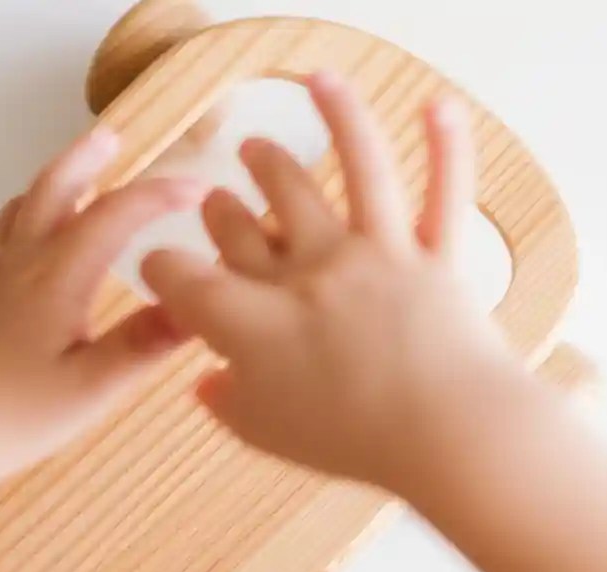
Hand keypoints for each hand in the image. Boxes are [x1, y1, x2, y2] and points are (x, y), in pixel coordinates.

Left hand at [0, 130, 205, 483]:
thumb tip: (196, 304)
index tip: (196, 189)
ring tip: (70, 182)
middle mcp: (15, 262)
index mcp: (57, 276)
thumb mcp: (90, 389)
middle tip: (110, 137)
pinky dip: (15, 224)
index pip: (117, 214)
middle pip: (52, 188)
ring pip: (16, 211)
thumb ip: (143, 344)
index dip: (160, 195)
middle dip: (86, 158)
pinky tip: (15, 249)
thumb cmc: (5, 417)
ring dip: (50, 186)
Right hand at [141, 72, 529, 494]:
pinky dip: (447, 148)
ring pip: (350, 171)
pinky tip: (437, 105)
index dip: (161, 269)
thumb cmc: (356, 444)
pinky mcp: (435, 258)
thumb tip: (206, 384)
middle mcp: (310, 273)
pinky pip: (444, 195)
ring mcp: (376, 257)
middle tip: (221, 196)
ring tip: (309, 93)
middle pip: (255, 220)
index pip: (186, 281)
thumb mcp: (267, 435)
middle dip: (228, 205)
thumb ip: (228, 402)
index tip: (158, 266)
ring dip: (329, 125)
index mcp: (257, 322)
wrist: (448, 438)